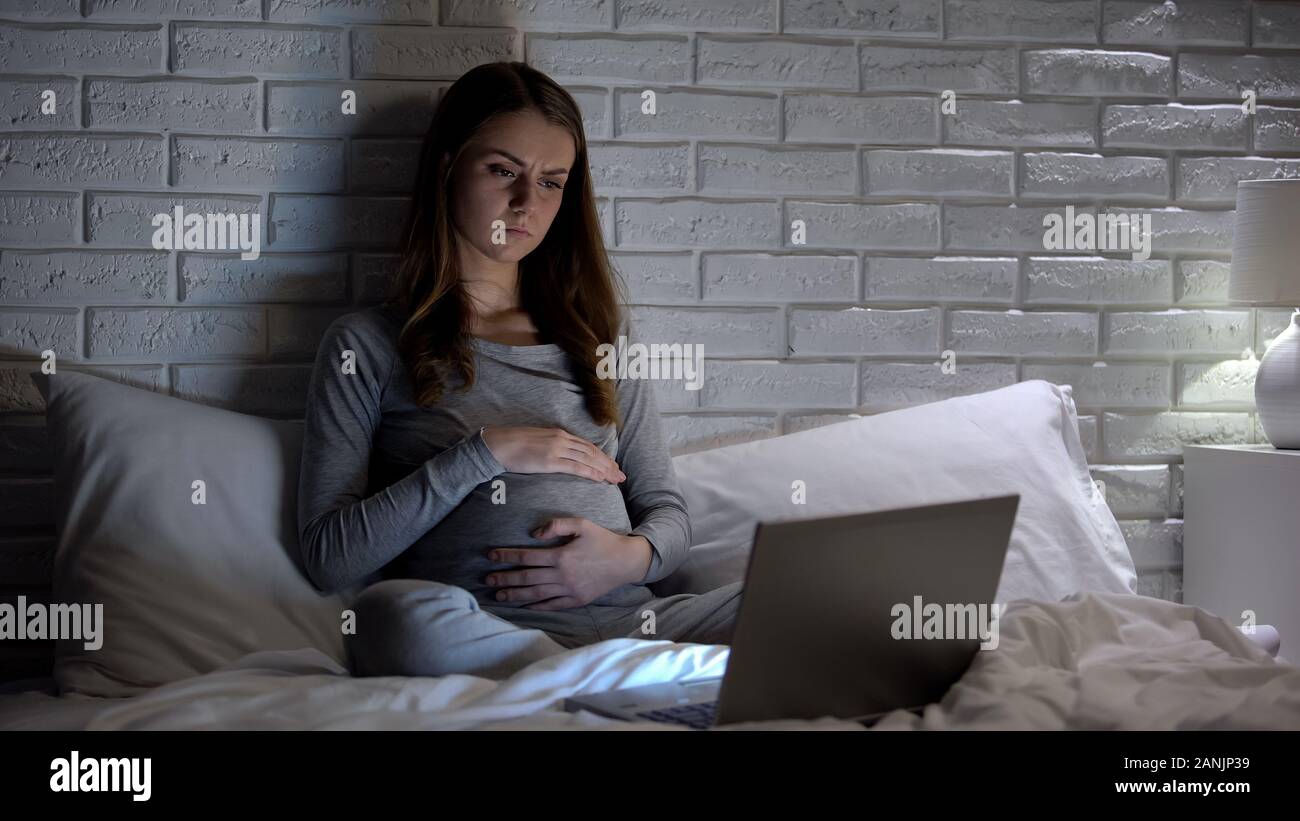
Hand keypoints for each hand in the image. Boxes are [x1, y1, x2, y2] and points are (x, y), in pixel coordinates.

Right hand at [481, 426, 625, 483]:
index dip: (602, 457)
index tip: (613, 466)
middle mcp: (562, 439)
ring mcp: (556, 449)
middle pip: (592, 452)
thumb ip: (552, 446)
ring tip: (615, 479)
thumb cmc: (514, 444)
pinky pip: (575, 467)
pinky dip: (590, 472)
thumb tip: (561, 456)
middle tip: (621, 476)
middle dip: (608, 465)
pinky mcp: (550, 461)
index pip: (587, 446)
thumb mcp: (538, 441)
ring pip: (588, 459)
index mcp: (560, 434)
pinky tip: (600, 479)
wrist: (498, 444)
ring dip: (604, 470)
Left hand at [484, 517, 652, 609]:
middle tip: (487, 580)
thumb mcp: (581, 524)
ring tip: (499, 596)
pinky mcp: (576, 601)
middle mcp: (562, 576)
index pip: (526, 557)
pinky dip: (537, 607)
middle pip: (526, 578)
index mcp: (561, 556)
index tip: (491, 556)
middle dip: (504, 579)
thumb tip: (533, 534)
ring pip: (535, 594)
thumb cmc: (603, 540)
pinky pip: (552, 605)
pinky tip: (524, 606)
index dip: (506, 556)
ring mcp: (569, 591)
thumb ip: (556, 525)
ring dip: (515, 595)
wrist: (626, 562)